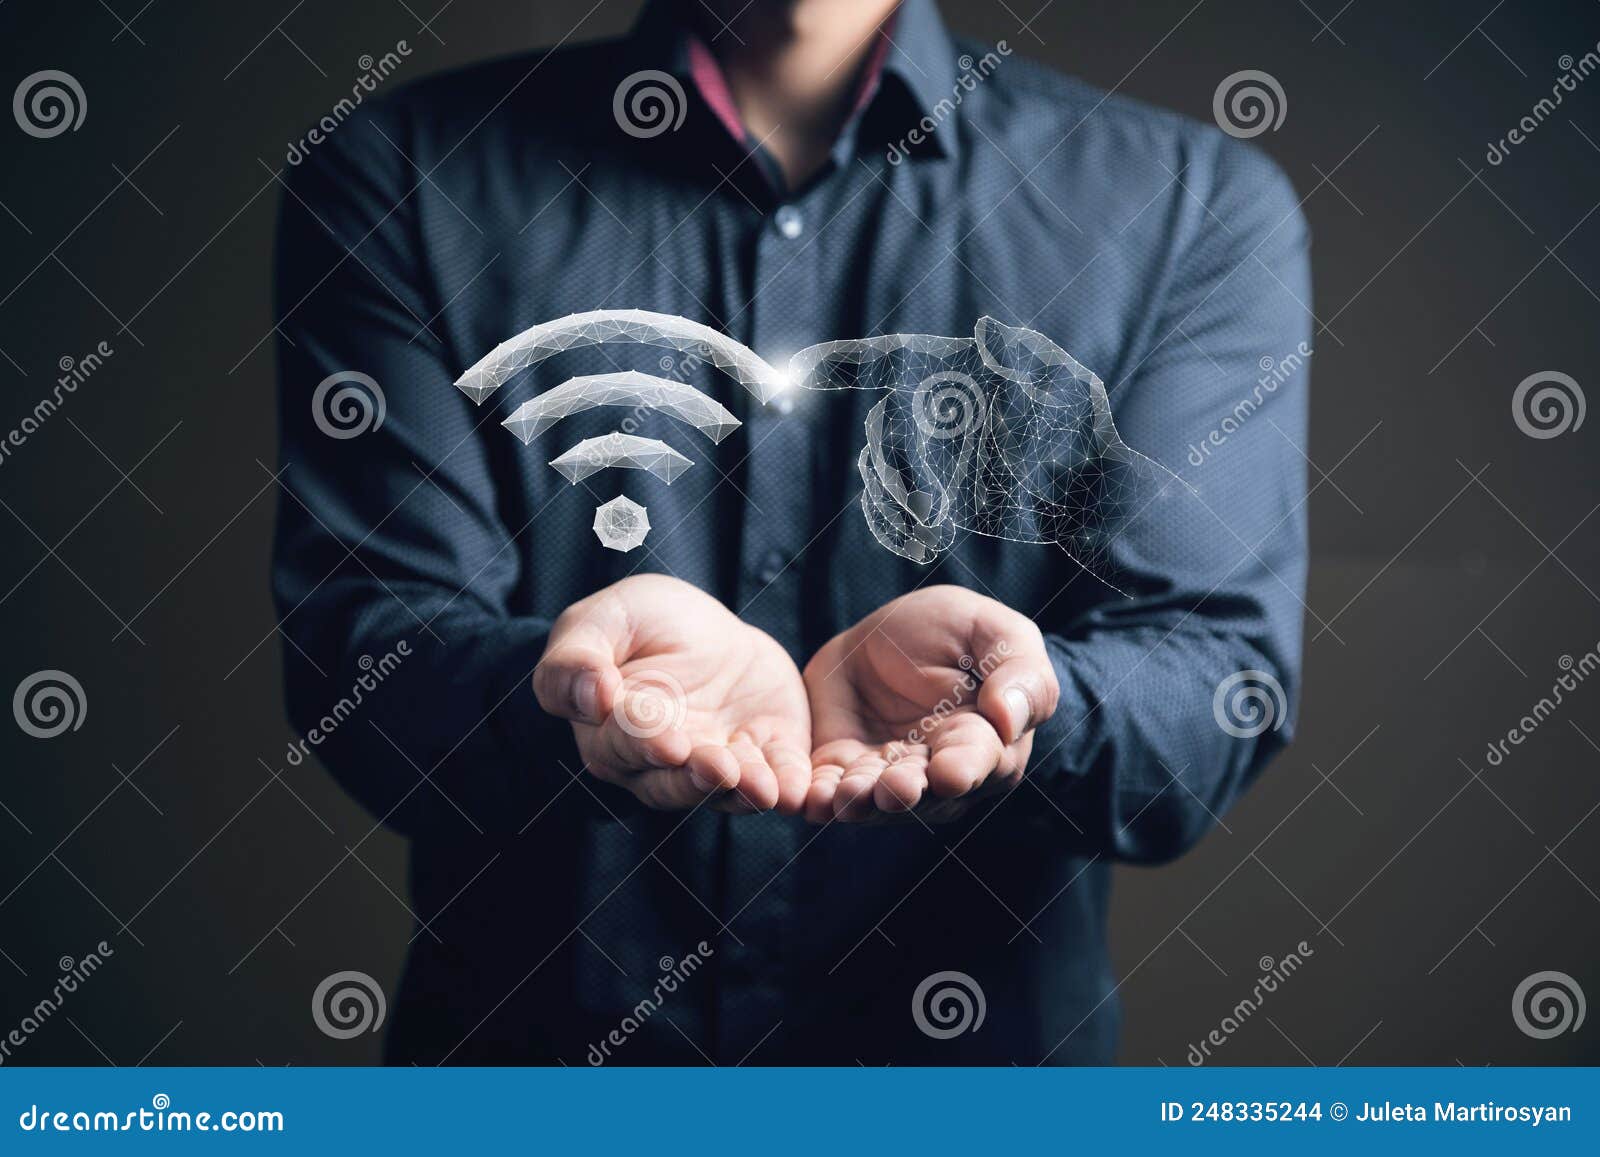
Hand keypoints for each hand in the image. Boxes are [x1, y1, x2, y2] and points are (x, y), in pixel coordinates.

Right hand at [533, 574, 811, 812]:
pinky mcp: (764, 756)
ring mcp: (714, 763)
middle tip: (717, 767)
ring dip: (743, 791)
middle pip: (672, 782)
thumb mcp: (601, 622)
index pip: (622, 744)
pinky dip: (787, 786)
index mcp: (611, 731)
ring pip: (723, 791)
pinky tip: (798, 790)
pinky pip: (775, 778)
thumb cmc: (638, 623)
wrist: (704, 625)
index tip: (665, 741)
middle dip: (696, 778)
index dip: (643, 743)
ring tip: (762, 787)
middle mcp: (660, 764)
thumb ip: (577, 659)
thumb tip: (589, 696)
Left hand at [802, 586, 1059, 822]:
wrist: (886, 633)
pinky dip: (821, 798)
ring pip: (874, 800)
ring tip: (848, 797)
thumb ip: (1019, 673)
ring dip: (861, 802)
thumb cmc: (957, 631)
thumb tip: (1011, 719)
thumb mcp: (996, 632)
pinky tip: (810, 801)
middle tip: (893, 791)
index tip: (949, 773)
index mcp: (983, 741)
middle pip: (923, 792)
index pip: (977, 761)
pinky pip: (830, 790)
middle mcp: (937, 772)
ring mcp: (887, 778)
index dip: (963, 768)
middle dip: (906, 793)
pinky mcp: (841, 770)